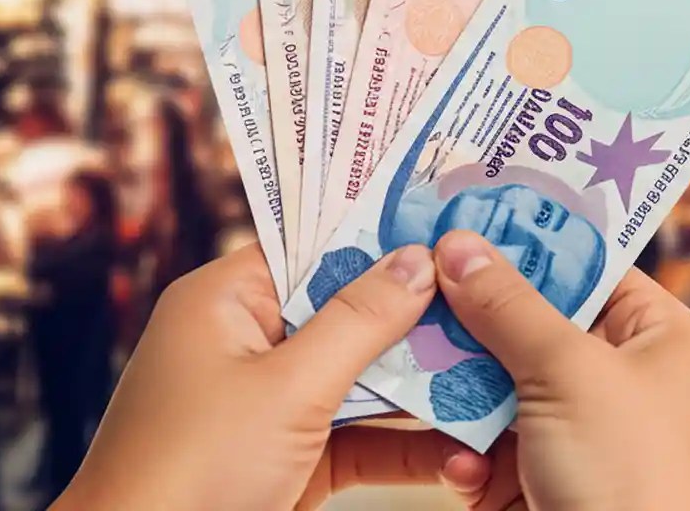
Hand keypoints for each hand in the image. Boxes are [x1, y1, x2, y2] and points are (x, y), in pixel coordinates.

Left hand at [52, 241, 479, 510]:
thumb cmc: (194, 468)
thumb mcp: (287, 388)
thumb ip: (359, 323)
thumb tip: (418, 259)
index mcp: (224, 301)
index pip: (312, 244)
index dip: (379, 233)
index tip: (449, 222)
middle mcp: (246, 342)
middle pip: (345, 311)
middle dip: (415, 313)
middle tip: (489, 294)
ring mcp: (268, 404)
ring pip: (359, 377)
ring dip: (420, 381)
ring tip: (496, 362)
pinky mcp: (289, 458)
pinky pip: (357, 435)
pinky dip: (404, 441)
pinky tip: (465, 440)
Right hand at [433, 231, 689, 510]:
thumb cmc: (630, 477)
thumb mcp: (568, 374)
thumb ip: (509, 305)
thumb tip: (458, 244)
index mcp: (662, 338)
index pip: (589, 265)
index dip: (527, 239)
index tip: (462, 213)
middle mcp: (628, 379)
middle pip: (536, 324)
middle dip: (477, 321)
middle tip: (419, 290)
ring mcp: (587, 434)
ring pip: (504, 386)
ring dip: (464, 394)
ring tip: (420, 380)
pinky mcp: (551, 480)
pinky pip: (497, 446)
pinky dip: (473, 458)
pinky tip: (464, 474)